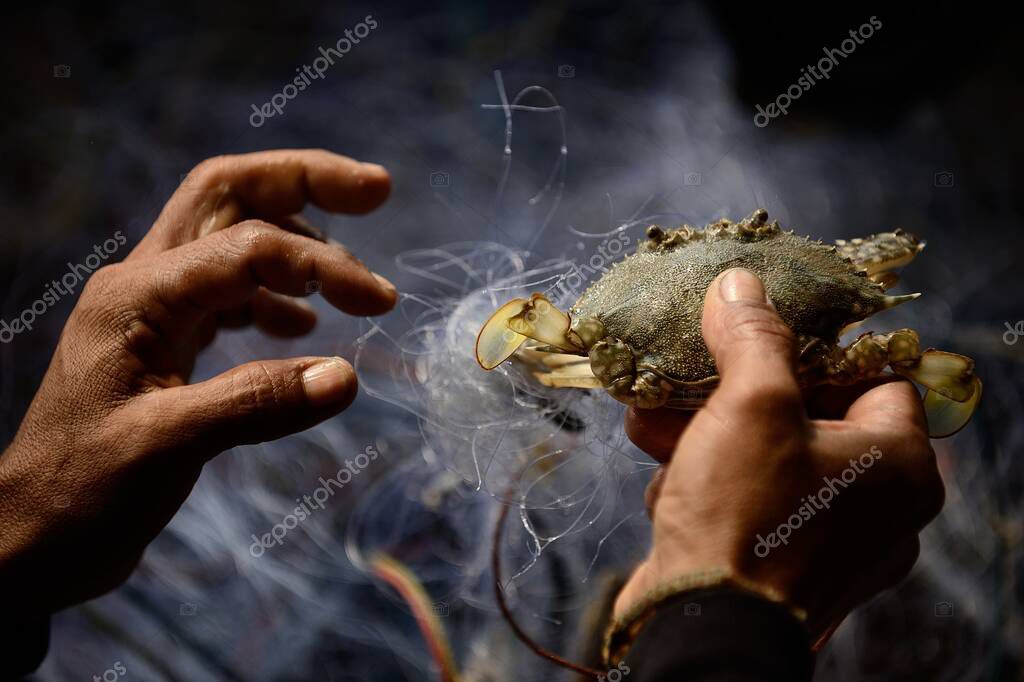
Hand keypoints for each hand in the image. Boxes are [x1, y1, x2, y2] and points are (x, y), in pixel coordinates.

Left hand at [0, 150, 396, 618]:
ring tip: (351, 275)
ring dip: (297, 237)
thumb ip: (257, 403)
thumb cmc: (84, 490)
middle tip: (377, 188)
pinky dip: (277, 294)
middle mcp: (146, 284)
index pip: (250, 248)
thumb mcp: (169, 447)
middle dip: (305, 181)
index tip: (380, 303)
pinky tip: (305, 326)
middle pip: (229, 195)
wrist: (35, 535)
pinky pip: (230, 291)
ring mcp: (154, 310)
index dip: (322, 266)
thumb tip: (347, 376)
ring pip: (232, 236)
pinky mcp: (166, 342)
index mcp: (140, 295)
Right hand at [616, 268, 943, 636]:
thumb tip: (741, 283)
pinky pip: (747, 503)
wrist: (702, 630)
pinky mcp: (779, 569)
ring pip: (765, 461)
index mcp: (898, 466)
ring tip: (652, 415)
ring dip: (704, 435)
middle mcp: (875, 508)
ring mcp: (827, 545)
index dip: (817, 347)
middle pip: (805, 417)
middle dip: (733, 393)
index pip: (873, 377)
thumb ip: (754, 337)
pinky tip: (661, 472)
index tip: (764, 331)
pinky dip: (705, 482)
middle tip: (693, 370)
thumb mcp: (751, 404)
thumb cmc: (747, 515)